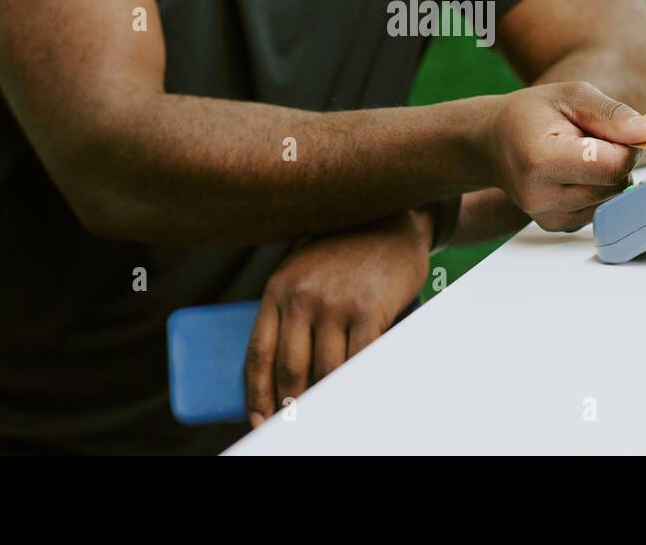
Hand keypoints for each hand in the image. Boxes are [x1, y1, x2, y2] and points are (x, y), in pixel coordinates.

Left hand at [245, 207, 431, 426]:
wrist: (388, 219)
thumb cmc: (343, 252)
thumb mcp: (303, 269)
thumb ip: (289, 309)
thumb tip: (280, 370)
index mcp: (278, 288)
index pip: (259, 353)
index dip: (257, 394)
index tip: (258, 420)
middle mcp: (303, 297)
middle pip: (290, 370)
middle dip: (291, 406)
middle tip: (293, 426)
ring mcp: (337, 303)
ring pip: (325, 371)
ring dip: (324, 399)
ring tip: (324, 416)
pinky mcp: (369, 310)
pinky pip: (359, 360)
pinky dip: (354, 384)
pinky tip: (351, 396)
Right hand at [481, 82, 645, 231]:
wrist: (494, 141)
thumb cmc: (531, 114)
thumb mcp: (570, 96)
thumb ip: (611, 114)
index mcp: (540, 161)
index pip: (613, 166)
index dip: (626, 145)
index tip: (612, 129)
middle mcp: (540, 197)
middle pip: (616, 185)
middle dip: (617, 159)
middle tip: (592, 138)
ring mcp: (548, 217)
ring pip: (612, 199)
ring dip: (608, 175)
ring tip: (580, 154)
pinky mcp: (557, 225)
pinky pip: (600, 209)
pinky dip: (597, 189)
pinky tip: (574, 172)